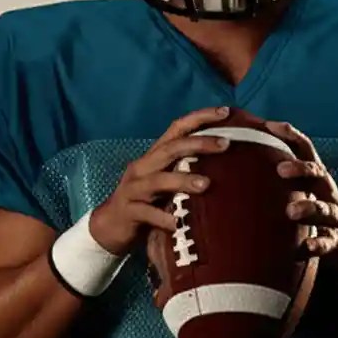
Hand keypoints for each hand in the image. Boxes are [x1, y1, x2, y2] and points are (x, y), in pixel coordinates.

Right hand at [88, 106, 233, 255]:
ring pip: (158, 180)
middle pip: (170, 149)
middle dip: (198, 144)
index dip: (200, 117)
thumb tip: (227, 167)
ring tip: (206, 185)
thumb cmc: (146, 203)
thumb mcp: (166, 183)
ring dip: (183, 180)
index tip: (225, 112)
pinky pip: (146, 213)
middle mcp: (143, 167)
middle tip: (225, 144)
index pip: (177, 128)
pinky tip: (178, 223)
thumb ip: (186, 172)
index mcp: (154, 157)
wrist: (110, 226)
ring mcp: (133, 189)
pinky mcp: (128, 211)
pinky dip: (163, 217)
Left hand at [265, 121, 337, 275]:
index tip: (271, 126)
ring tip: (291, 211)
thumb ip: (282, 175)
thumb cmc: (314, 211)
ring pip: (324, 209)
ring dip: (308, 207)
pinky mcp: (337, 242)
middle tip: (280, 169)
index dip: (292, 136)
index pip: (307, 151)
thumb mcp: (304, 190)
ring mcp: (335, 217)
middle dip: (301, 169)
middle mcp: (328, 193)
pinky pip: (328, 243)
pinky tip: (307, 246)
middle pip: (318, 174)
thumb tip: (242, 155)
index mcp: (317, 178)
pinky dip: (317, 244)